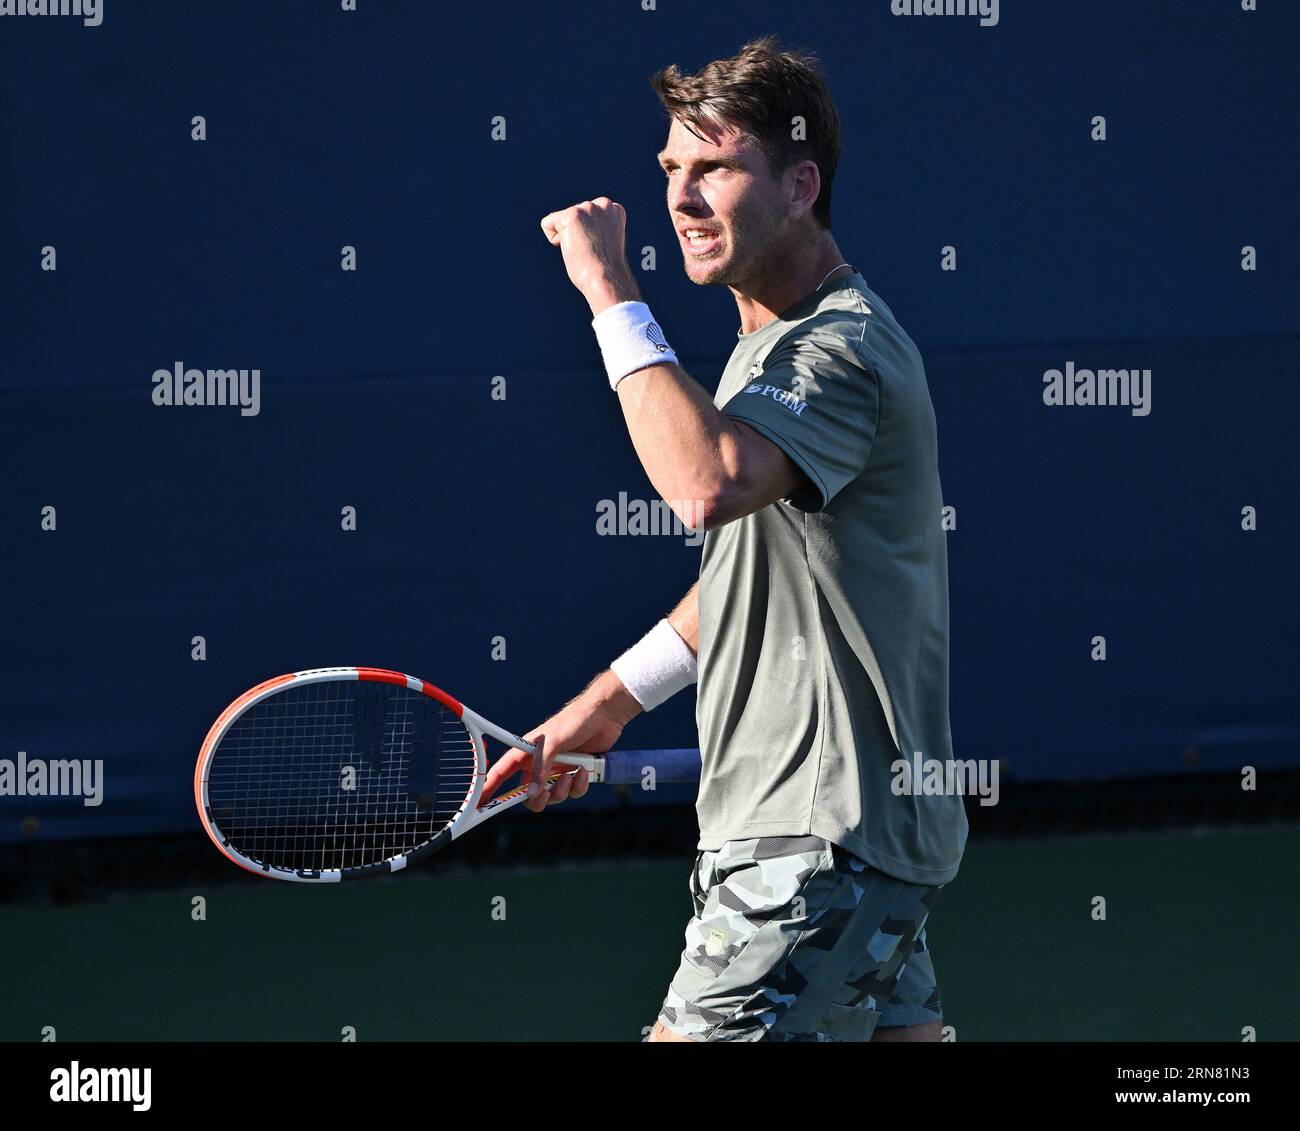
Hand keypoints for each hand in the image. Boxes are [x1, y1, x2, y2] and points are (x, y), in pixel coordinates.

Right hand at [480, 671, 641, 813]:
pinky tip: (585, 771)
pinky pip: (572, 792)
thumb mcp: (553, 743)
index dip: (489, 788)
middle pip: (529, 795)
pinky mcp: (575, 773)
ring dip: (563, 790)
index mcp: (526, 752)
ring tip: (573, 774)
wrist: (604, 714)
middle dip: (538, 799)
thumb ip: (541, 768)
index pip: (501, 773)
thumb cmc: (574, 721)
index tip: (479, 803)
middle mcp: (539, 764)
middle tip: (546, 793)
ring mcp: (557, 770)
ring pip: (552, 796)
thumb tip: (532, 794)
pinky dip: (579, 786)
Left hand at [539, 197, 641, 314]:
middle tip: (590, 251)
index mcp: (614, 209)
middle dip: (576, 235)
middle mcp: (602, 204)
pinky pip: (547, 224)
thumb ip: (595, 227)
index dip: (587, 235)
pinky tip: (572, 247)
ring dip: (566, 238)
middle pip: (572, 216)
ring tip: (583, 250)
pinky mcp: (571, 215)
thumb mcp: (604, 241)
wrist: (605, 279)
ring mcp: (587, 208)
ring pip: (559, 220)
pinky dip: (553, 240)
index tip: (599, 248)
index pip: (586, 215)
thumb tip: (580, 228)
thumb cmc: (604, 269)